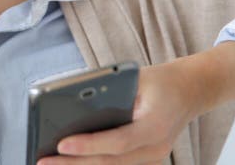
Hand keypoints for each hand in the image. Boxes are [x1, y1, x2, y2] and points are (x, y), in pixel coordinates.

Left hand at [38, 59, 205, 164]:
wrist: (192, 89)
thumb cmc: (160, 80)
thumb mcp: (137, 78)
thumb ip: (111, 90)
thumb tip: (73, 102)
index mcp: (155, 125)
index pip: (117, 141)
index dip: (88, 145)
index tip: (61, 144)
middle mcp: (156, 146)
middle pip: (110, 162)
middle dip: (74, 163)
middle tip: (42, 161)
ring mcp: (153, 156)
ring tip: (49, 163)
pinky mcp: (146, 157)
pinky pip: (116, 163)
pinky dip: (92, 162)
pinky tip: (69, 161)